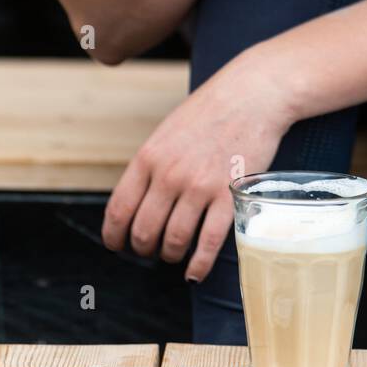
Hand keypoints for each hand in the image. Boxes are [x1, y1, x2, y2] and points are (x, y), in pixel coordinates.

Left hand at [101, 51, 292, 281]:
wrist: (252, 95)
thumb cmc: (211, 111)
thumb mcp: (167, 132)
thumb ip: (151, 165)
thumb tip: (138, 201)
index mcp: (148, 157)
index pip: (119, 210)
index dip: (114, 236)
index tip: (117, 245)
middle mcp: (169, 175)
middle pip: (143, 232)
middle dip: (143, 250)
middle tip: (150, 251)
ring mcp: (199, 187)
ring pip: (174, 241)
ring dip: (171, 256)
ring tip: (174, 254)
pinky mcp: (229, 196)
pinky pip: (209, 243)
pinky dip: (199, 264)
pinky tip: (195, 271)